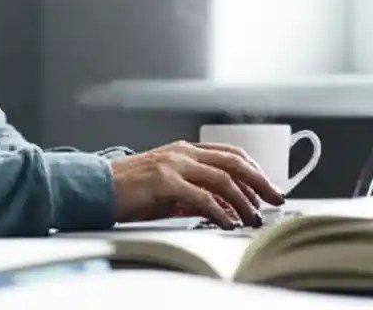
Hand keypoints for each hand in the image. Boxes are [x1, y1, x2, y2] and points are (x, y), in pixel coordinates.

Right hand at [110, 140, 286, 228]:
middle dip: (260, 181)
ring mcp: (174, 165)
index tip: (268, 186)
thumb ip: (193, 193)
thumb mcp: (167, 189)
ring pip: (222, 179)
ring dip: (244, 200)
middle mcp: (182, 153)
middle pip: (234, 162)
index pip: (230, 154)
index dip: (254, 169)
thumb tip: (223, 208)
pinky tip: (229, 222)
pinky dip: (220, 211)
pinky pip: (202, 197)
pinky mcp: (164, 181)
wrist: (95, 187)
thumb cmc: (128, 190)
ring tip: (254, 217)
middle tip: (276, 197)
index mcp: (184, 151)